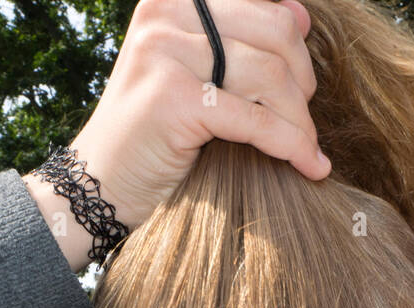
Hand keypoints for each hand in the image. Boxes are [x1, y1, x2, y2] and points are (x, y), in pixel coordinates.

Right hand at [28, 0, 329, 269]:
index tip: (303, 86)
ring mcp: (165, 51)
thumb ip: (242, 40)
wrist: (102, 185)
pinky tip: (311, 166)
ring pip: (271, 75)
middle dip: (303, 83)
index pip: (264, 7)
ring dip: (301, 121)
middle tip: (304, 122)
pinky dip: (293, 145)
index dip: (295, 47)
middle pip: (275, 33)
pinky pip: (256, 120)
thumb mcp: (198, 72)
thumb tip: (302, 16)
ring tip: (307, 150)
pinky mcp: (173, 98)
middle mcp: (166, 13)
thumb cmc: (158, 133)